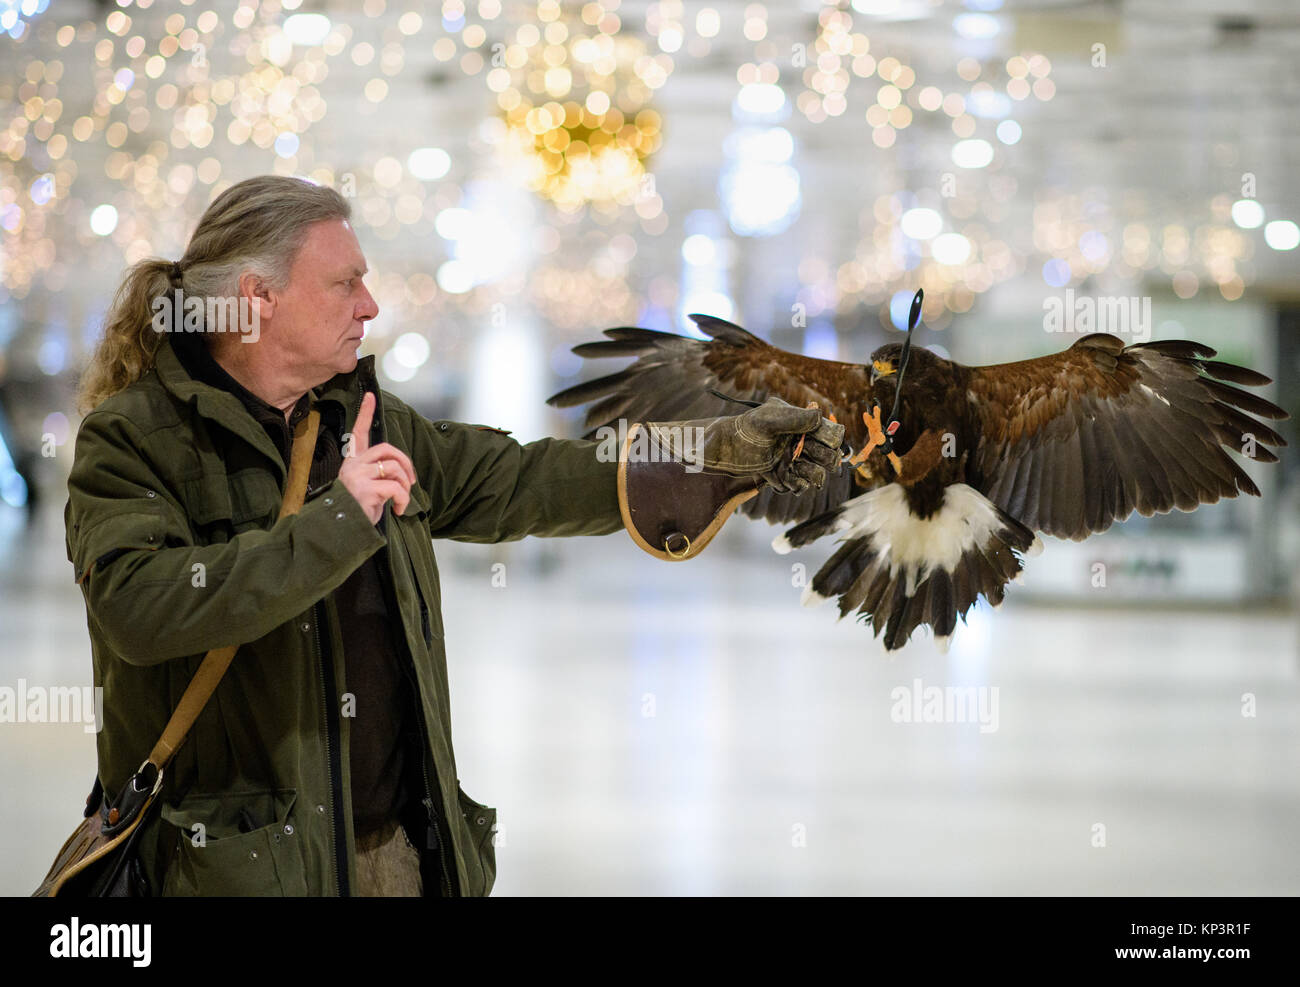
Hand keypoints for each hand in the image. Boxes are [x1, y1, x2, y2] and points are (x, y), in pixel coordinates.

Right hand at [337, 391, 416, 523]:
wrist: (339, 531)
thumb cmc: (355, 512)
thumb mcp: (367, 489)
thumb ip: (377, 476)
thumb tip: (403, 474)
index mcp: (352, 464)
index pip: (358, 433)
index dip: (365, 414)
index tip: (370, 396)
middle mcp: (353, 466)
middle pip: (386, 449)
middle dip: (405, 462)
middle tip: (411, 481)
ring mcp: (358, 476)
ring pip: (393, 467)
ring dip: (405, 484)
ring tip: (402, 499)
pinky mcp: (366, 490)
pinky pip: (396, 487)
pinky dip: (404, 499)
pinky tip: (398, 509)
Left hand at [647, 395, 844, 494]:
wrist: (724, 450)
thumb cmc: (744, 430)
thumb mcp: (768, 421)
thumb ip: (793, 418)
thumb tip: (820, 415)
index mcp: (801, 423)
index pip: (829, 433)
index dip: (832, 442)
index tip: (825, 447)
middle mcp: (799, 441)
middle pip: (826, 456)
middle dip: (821, 461)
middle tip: (804, 460)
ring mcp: (792, 459)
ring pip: (814, 473)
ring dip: (807, 476)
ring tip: (790, 472)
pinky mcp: (782, 474)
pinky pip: (798, 485)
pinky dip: (792, 484)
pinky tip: (779, 479)